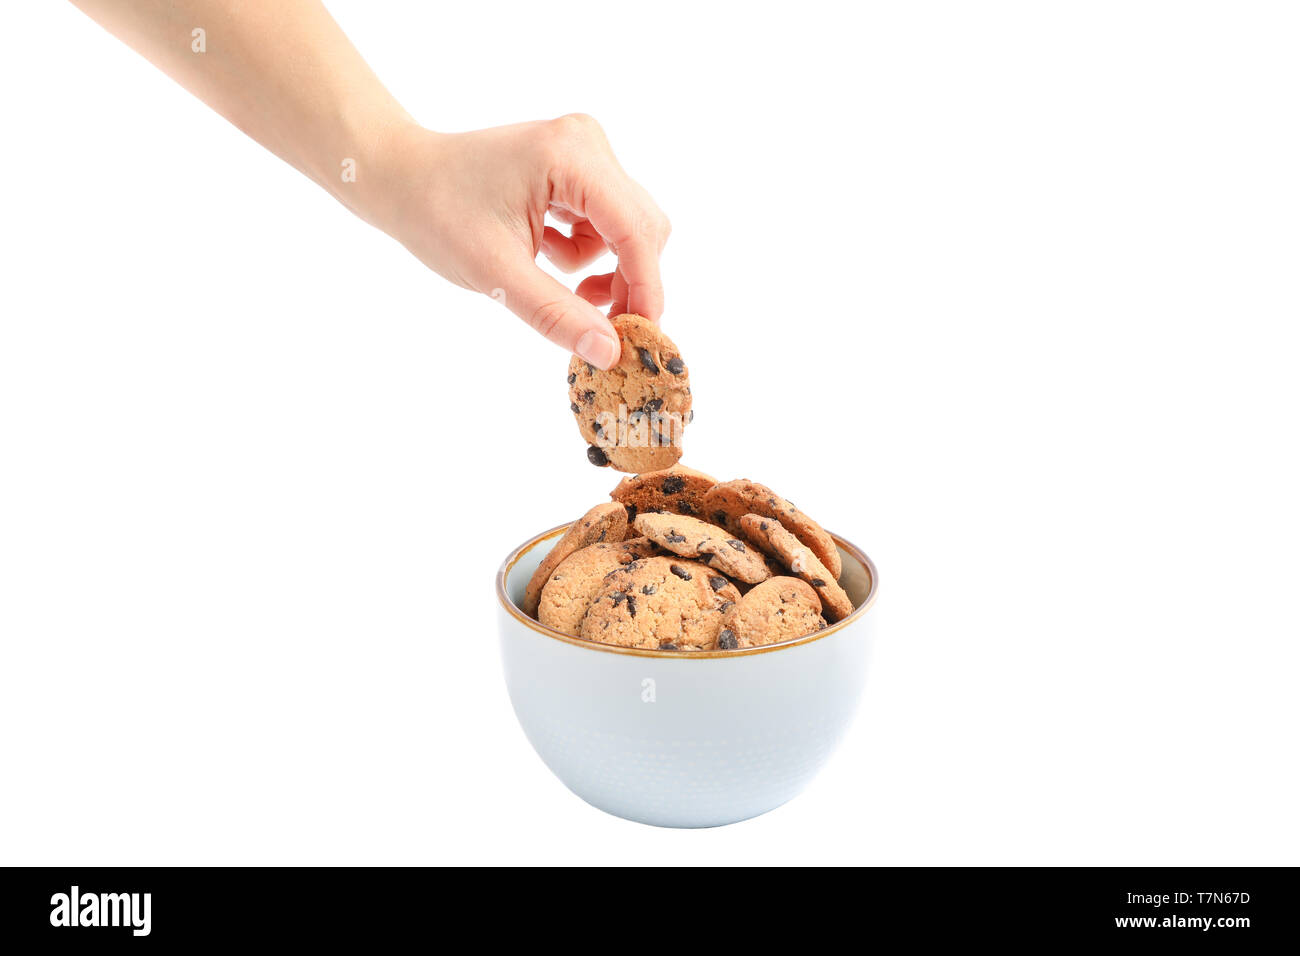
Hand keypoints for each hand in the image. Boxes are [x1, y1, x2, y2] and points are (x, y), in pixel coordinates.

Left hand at [373, 114, 670, 368]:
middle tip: (598, 325)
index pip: (635, 230)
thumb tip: (610, 352)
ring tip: (558, 284)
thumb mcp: (496, 274)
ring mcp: (583, 150)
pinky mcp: (576, 164)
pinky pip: (607, 220)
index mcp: (570, 157)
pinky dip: (587, 252)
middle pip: (642, 227)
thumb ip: (556, 314)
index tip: (644, 337)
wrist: (400, 178)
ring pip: (628, 227)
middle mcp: (587, 143)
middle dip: (628, 281)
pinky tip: (547, 254)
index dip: (646, 288)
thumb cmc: (436, 215)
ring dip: (604, 267)